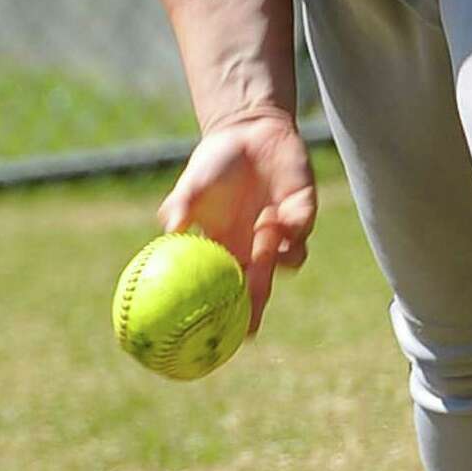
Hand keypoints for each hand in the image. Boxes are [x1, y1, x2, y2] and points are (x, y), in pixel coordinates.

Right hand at [157, 111, 317, 334]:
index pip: (226, 289)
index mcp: (227, 245)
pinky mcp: (303, 208)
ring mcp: (282, 229)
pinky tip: (278, 217)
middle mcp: (256, 244)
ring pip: (288, 260)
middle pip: (259, 286)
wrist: (248, 131)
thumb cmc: (215, 162)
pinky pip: (302, 228)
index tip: (217, 339)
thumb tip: (168, 227)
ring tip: (264, 238)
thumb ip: (181, 204)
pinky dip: (294, 230)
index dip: (224, 315)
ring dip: (278, 260)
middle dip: (255, 309)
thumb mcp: (193, 182)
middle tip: (249, 330)